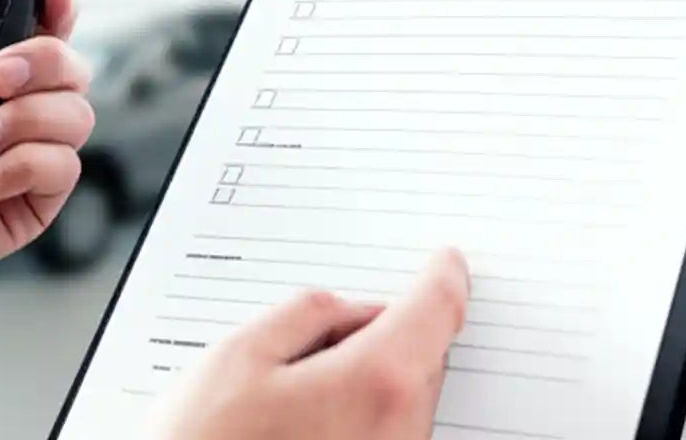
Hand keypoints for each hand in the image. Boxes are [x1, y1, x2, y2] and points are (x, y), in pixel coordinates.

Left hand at [0, 0, 93, 315]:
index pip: (40, 34)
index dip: (58, 7)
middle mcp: (2, 117)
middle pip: (73, 68)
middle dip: (44, 59)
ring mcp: (17, 163)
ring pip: (77, 116)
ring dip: (25, 118)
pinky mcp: (25, 207)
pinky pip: (62, 169)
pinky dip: (22, 165)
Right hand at [150, 248, 469, 439]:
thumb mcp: (240, 355)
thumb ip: (308, 313)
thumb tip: (349, 310)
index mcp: (375, 384)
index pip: (435, 312)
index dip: (442, 277)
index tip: (445, 263)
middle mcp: (399, 434)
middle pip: (421, 360)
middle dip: (385, 336)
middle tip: (317, 342)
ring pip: (402, 404)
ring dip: (368, 384)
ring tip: (287, 403)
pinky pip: (385, 437)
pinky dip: (359, 420)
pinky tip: (300, 431)